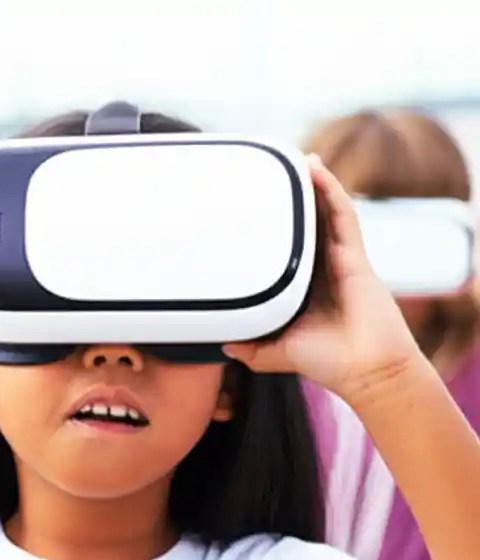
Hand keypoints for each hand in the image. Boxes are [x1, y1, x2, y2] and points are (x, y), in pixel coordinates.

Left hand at [224, 156, 424, 403]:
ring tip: (293, 159)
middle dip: (293, 197)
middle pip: (306, 224)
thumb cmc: (328, 363)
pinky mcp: (354, 256)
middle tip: (271, 172)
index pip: (286, 247)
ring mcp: (340, 259)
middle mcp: (321, 268)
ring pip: (324, 212)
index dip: (274, 226)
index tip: (253, 209)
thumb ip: (249, 345)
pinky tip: (315, 169)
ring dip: (311, 184)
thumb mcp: (273, 353)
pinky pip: (341, 214)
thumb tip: (223, 342)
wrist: (365, 371)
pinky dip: (329, 189)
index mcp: (303, 286)